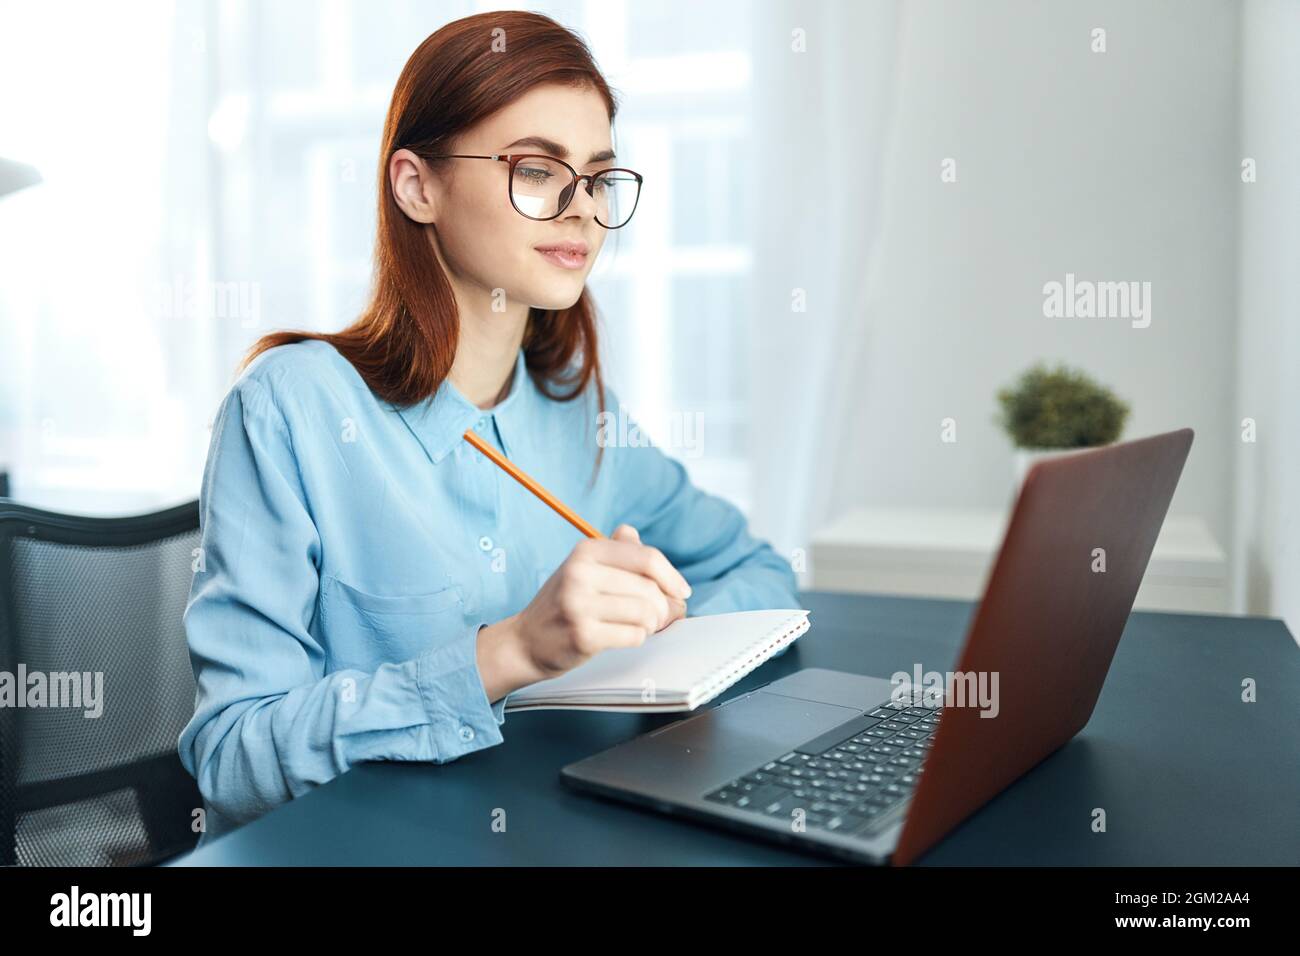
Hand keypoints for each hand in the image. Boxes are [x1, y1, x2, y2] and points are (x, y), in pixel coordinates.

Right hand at [476, 524, 690, 697]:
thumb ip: (619, 554)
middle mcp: (580, 573)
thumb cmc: (564, 603)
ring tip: (639, 626)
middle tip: (657, 617)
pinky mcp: (582, 636)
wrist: (526, 640)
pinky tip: (622, 636)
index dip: (671, 576)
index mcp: (586, 551)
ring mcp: (579, 605)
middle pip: (650, 589)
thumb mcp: (585, 568)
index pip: (647, 558)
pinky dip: (637, 638)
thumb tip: (649, 550)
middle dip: (662, 606)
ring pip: (645, 613)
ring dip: (651, 624)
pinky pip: (634, 636)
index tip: (681, 591)